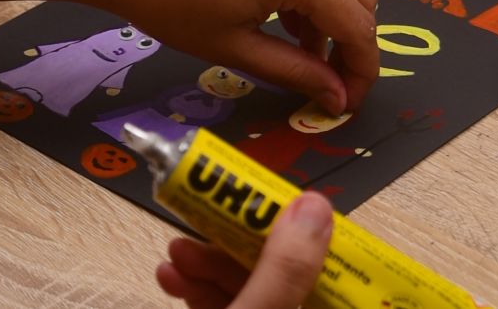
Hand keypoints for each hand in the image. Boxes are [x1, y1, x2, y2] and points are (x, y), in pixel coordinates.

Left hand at [78, 0, 379, 113]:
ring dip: (330, 11)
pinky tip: (277, 4)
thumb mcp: (234, 47)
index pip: (358, 26)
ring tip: (296, 45)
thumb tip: (337, 98)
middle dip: (352, 41)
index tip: (348, 100)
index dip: (362, 69)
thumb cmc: (166, 2)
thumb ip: (296, 72)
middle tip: (327, 77)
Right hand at [157, 192, 332, 308]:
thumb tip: (314, 205)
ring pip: (247, 284)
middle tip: (203, 220)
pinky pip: (227, 302)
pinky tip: (170, 277)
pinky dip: (199, 288)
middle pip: (280, 270)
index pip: (328, 267)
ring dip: (208, 262)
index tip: (270, 200)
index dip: (302, 229)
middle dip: (237, 242)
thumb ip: (282, 269)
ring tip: (174, 251)